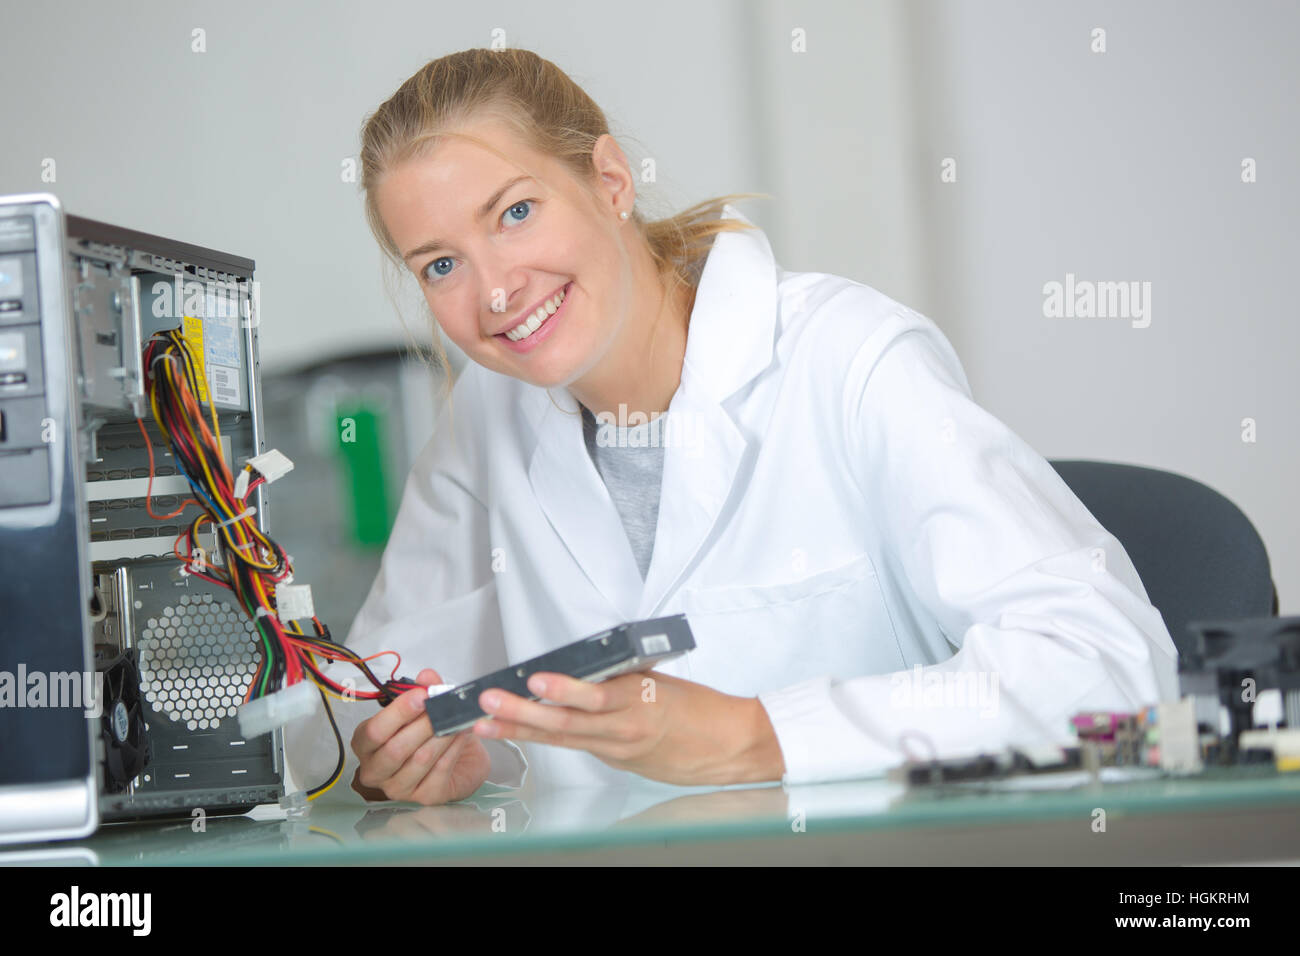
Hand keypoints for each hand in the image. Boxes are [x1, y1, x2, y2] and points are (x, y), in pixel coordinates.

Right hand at [351, 668, 492, 804]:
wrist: (456, 759)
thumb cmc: (428, 733)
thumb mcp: (424, 707)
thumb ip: (423, 690)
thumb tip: (427, 677)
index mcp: (366, 744)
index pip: (373, 731)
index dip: (398, 713)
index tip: (421, 695)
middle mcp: (376, 770)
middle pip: (395, 750)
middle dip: (422, 725)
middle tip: (442, 707)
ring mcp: (399, 788)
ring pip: (420, 760)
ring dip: (441, 735)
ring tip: (457, 717)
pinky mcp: (425, 797)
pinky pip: (440, 770)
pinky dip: (454, 749)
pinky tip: (462, 733)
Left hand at [471, 670, 785, 786]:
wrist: (729, 745)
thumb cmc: (700, 708)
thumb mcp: (660, 679)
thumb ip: (620, 674)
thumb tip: (583, 662)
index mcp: (641, 699)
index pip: (596, 695)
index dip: (563, 689)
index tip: (535, 680)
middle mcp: (625, 728)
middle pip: (567, 722)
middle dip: (522, 712)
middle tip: (489, 702)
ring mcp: (618, 748)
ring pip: (561, 738)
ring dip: (520, 729)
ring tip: (486, 722)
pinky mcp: (616, 760)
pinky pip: (573, 747)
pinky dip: (541, 739)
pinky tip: (514, 733)